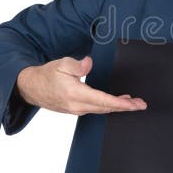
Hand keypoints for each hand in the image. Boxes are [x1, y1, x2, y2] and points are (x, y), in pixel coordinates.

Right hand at [16, 55, 146, 114]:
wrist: (31, 87)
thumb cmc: (47, 75)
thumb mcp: (61, 63)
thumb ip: (77, 64)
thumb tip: (89, 63)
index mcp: (74, 93)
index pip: (102, 100)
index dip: (119, 103)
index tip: (132, 104)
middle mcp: (77, 105)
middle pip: (106, 108)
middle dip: (125, 107)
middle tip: (141, 105)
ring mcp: (76, 109)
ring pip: (101, 110)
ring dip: (118, 107)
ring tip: (133, 104)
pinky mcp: (76, 109)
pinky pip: (96, 109)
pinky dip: (108, 106)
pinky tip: (116, 103)